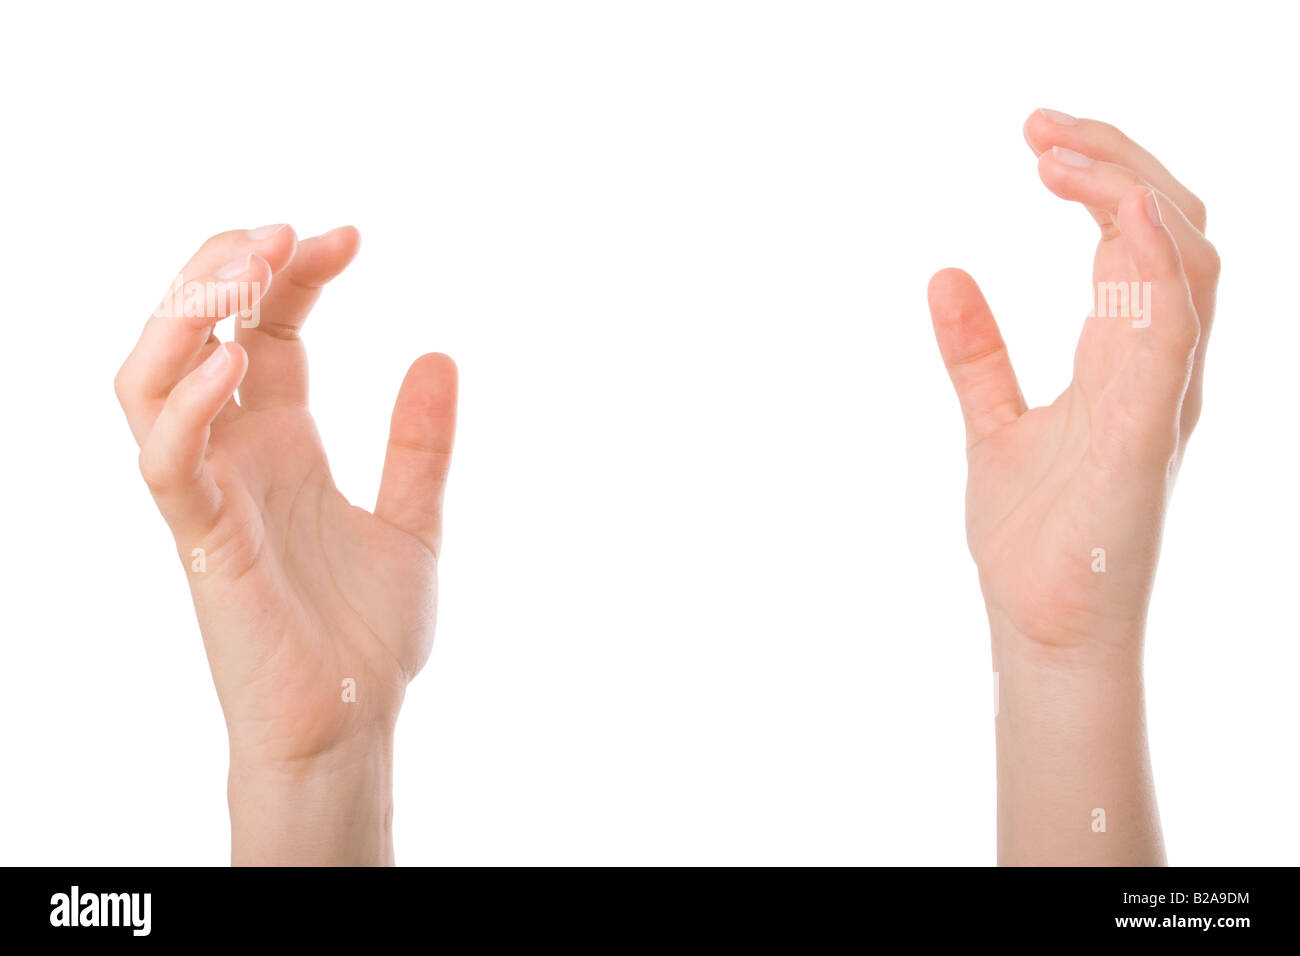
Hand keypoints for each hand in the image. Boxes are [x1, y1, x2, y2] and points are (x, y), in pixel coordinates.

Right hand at [114, 225, 457, 863]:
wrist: (356, 722)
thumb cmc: (369, 633)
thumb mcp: (414, 519)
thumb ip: (420, 443)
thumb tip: (440, 353)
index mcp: (282, 443)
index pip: (266, 329)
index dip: (295, 273)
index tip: (351, 235)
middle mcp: (236, 456)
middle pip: (194, 333)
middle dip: (227, 269)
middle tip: (285, 231)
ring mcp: (212, 493)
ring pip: (147, 379)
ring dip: (185, 314)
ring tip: (247, 266)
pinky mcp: (201, 539)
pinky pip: (168, 461)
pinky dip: (189, 405)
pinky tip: (238, 360)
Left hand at [928, 111, 1217, 863]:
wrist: (1042, 629)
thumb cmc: (1036, 539)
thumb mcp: (992, 422)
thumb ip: (976, 351)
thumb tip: (944, 274)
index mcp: (1135, 359)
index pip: (1146, 237)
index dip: (1104, 174)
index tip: (1035, 137)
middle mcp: (1166, 367)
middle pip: (1178, 226)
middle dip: (1118, 159)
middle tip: (1038, 126)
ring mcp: (1164, 395)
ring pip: (1186, 258)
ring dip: (1126, 189)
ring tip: (1052, 150)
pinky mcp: (1144, 431)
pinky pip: (1171, 328)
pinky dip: (1150, 259)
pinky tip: (1109, 211)